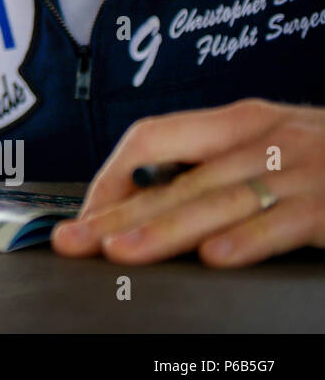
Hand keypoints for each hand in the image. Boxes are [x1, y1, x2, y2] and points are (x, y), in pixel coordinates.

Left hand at [51, 99, 324, 266]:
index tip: (84, 214)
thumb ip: (214, 170)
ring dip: (167, 229)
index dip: (113, 175)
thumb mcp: (269, 149)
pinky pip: (287, 221)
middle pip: (177, 179)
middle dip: (120, 213)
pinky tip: (219, 257)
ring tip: (124, 252)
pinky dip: (251, 239)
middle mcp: (264, 139)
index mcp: (239, 122)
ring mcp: (303, 170)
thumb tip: (142, 207)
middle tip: (76, 241)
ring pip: (220, 200)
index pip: (155, 137)